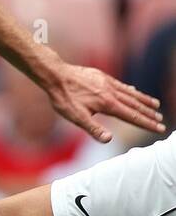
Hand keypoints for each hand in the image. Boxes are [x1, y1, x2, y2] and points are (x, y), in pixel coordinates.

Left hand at [44, 60, 165, 141]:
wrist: (55, 75)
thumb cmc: (64, 98)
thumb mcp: (76, 117)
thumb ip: (93, 128)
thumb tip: (109, 140)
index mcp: (107, 103)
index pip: (131, 116)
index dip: (146, 123)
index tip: (158, 128)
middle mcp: (110, 92)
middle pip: (134, 104)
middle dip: (148, 114)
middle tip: (160, 120)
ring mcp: (107, 82)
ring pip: (130, 93)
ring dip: (143, 100)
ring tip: (155, 105)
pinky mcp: (101, 76)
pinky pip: (120, 85)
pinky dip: (130, 90)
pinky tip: (133, 91)